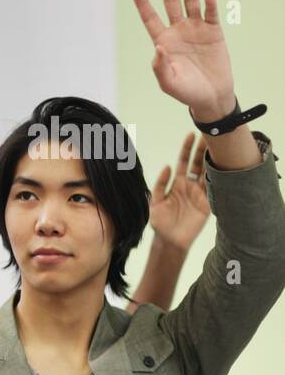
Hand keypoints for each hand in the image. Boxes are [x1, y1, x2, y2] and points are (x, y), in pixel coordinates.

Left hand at [131, 0, 235, 120]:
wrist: (210, 96)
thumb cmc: (186, 91)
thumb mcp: (168, 82)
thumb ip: (159, 67)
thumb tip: (158, 47)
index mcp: (163, 41)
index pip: (150, 18)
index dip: (143, 4)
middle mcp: (178, 30)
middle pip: (170, 2)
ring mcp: (196, 29)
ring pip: (191, 2)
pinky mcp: (214, 31)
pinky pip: (210, 15)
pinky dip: (209, 5)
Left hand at [149, 132, 209, 250]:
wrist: (170, 240)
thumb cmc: (160, 222)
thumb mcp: (155, 202)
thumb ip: (159, 185)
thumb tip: (167, 167)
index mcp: (177, 183)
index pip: (183, 161)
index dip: (187, 148)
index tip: (191, 134)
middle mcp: (190, 185)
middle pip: (198, 163)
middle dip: (203, 149)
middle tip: (209, 134)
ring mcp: (200, 193)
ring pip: (208, 173)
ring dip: (213, 160)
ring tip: (219, 146)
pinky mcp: (208, 203)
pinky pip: (214, 188)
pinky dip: (217, 178)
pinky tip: (221, 166)